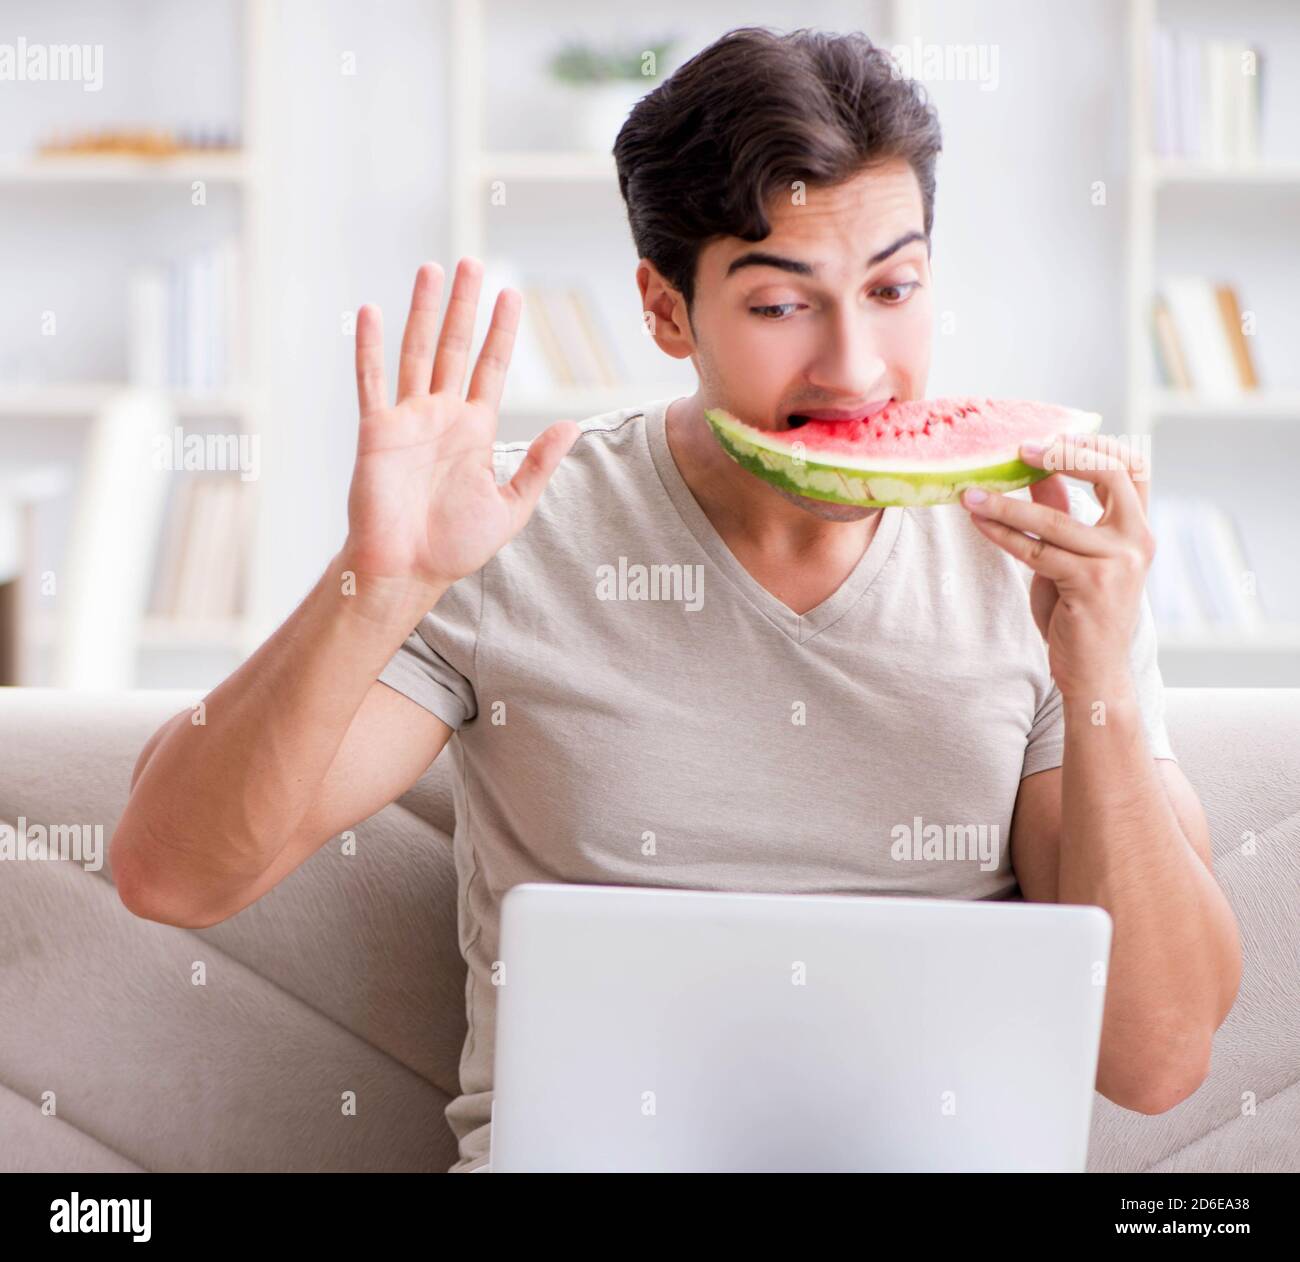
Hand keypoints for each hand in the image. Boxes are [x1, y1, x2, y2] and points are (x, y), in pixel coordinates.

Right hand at [342, 259, 578, 600]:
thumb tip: (571, 426)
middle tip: (473, 263)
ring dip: (424, 311)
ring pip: (417, 352)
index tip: (511, 295)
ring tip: (433, 270)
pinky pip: (371, 382)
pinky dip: (369, 348)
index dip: (500, 331)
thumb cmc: (455, 546)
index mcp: (474, 430)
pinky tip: (370, 312)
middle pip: (455, 347)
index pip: (490, 367)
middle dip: (465, 306)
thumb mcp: (511, 506)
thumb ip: (538, 464)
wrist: (407, 570)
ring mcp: (407, 420)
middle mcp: (441, 416)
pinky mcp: (376, 431)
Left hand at [961, 434, 1155, 701]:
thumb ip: (1062, 514)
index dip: (1096, 446)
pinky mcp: (1091, 586)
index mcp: (1138, 529)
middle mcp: (1137, 541)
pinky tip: (978, 522)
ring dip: (1006, 504)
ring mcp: (1118, 564)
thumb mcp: (1072, 556)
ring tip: (970, 493)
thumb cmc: (1081, 612)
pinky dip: (1002, 534)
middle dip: (1062, 455)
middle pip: (1109, 475)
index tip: (1054, 436)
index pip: (1133, 468)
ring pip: (1055, 520)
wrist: (1094, 671)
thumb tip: (1037, 471)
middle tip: (1017, 450)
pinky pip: (1036, 551)